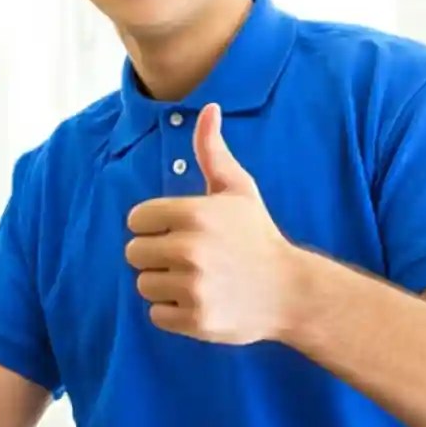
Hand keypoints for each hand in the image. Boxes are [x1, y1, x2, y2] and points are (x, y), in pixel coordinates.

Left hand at [124, 103, 299, 344]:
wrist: (292, 292)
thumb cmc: (257, 236)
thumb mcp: (237, 189)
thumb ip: (212, 150)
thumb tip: (208, 107)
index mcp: (194, 214)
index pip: (136, 219)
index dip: (153, 225)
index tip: (177, 230)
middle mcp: (191, 249)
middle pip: (134, 252)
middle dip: (155, 255)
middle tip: (187, 257)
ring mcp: (194, 287)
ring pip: (143, 283)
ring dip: (163, 284)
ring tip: (195, 279)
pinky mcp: (196, 319)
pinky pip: (155, 314)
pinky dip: (172, 312)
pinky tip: (198, 301)